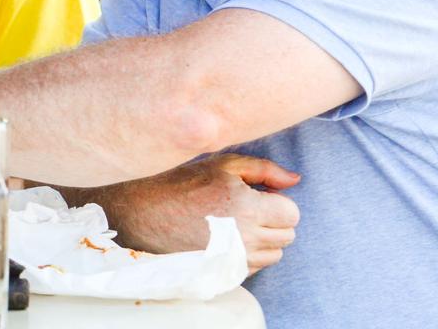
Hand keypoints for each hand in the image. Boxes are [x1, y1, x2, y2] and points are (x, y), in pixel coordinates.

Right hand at [85, 153, 299, 274]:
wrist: (142, 213)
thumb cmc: (180, 183)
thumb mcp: (221, 164)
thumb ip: (263, 169)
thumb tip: (295, 179)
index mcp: (248, 207)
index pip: (292, 213)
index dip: (277, 203)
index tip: (258, 197)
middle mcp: (245, 238)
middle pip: (286, 236)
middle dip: (272, 221)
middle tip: (245, 209)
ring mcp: (235, 260)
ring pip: (273, 255)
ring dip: (262, 241)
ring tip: (233, 224)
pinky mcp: (224, 273)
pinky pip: (253, 268)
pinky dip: (246, 255)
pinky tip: (223, 239)